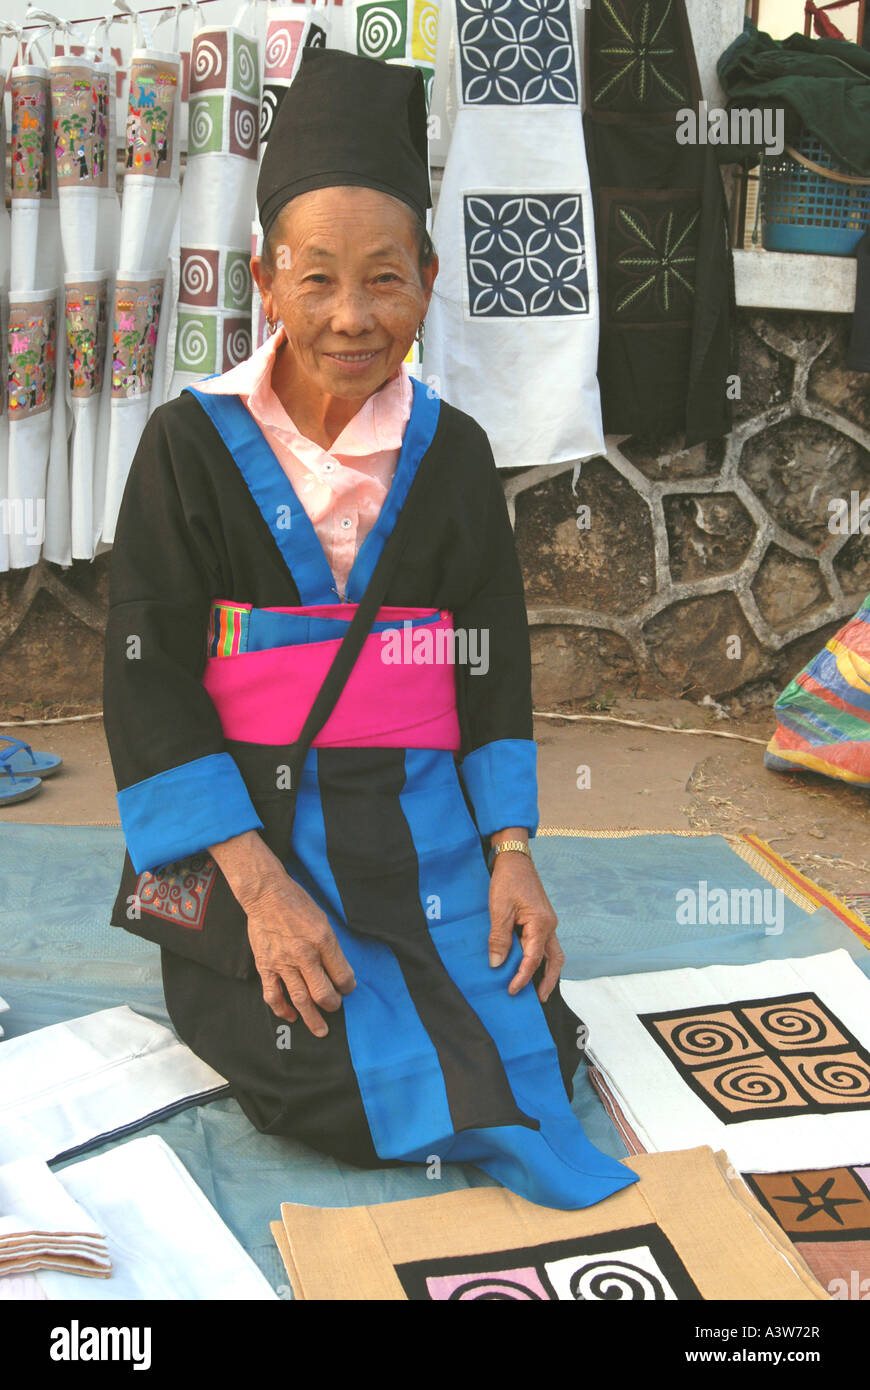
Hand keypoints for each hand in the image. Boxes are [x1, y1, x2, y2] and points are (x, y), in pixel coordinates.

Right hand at [245, 868, 355, 1037]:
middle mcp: (304, 954)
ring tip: (321, 1030)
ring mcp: (283, 962)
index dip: (348, 987)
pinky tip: (291, 1016)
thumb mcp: (323, 920)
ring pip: (300, 999)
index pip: (342, 975)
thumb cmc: (298, 904)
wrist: (266, 895)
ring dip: (312, 1018)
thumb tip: (337, 971)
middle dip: (333, 1005)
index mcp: (323, 940)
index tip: (347, 988)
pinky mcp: (266, 966)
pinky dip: (282, 1010)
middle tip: (335, 1007)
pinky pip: (273, 995)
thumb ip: (330, 947)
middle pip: (323, 993)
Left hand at [488, 851, 563, 1001]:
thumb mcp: (499, 909)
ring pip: (553, 953)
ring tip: (538, 988)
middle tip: (540, 1000)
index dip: (522, 977)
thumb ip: (499, 938)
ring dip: (547, 971)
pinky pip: (544, 944)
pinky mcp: (541, 919)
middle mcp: (549, 925)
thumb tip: (497, 964)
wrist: (514, 859)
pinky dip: (540, 958)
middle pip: (554, 960)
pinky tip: (530, 965)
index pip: (533, 959)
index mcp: (541, 924)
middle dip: (548, 981)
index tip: (512, 990)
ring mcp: (547, 922)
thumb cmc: (508, 880)